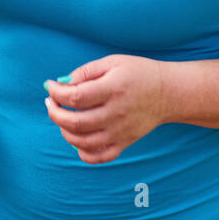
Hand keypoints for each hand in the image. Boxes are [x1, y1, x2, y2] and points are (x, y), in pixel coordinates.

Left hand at [44, 55, 167, 163]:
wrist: (168, 92)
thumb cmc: (138, 73)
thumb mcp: (113, 62)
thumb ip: (86, 71)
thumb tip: (61, 84)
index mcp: (113, 88)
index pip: (75, 96)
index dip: (56, 92)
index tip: (50, 85)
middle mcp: (116, 112)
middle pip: (75, 122)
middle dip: (54, 113)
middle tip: (51, 103)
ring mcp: (120, 131)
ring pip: (82, 142)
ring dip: (64, 131)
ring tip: (63, 117)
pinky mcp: (124, 142)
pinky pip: (98, 157)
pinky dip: (82, 152)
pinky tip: (79, 137)